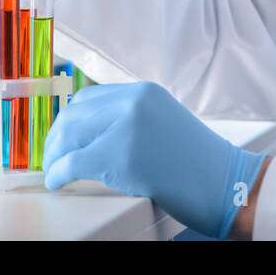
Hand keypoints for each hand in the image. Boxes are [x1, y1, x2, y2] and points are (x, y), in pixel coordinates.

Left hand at [41, 82, 267, 239]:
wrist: (224, 181)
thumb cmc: (197, 162)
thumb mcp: (163, 122)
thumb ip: (131, 118)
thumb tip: (89, 133)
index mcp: (144, 91)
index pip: (88, 97)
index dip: (69, 119)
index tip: (61, 137)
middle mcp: (133, 101)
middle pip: (74, 114)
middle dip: (56, 139)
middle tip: (52, 158)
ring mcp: (126, 127)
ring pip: (68, 135)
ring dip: (54, 156)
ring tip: (54, 171)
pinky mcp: (118, 155)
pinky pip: (72, 163)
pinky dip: (58, 174)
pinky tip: (58, 182)